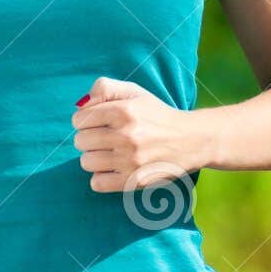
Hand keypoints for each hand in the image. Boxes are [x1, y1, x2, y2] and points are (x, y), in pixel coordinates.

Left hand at [71, 75, 209, 191]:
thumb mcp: (134, 91)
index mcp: (124, 111)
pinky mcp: (134, 181)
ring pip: (86, 162)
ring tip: (110, 154)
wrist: (191, 140)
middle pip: (80, 141)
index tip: (100, 123)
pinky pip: (97, 183)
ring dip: (94, 158)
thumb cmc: (157, 115)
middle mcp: (127, 135)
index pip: (79, 120)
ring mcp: (131, 160)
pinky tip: (114, 169)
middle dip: (89, 139)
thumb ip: (104, 88)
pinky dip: (101, 178)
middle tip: (106, 139)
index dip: (86, 121)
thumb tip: (80, 105)